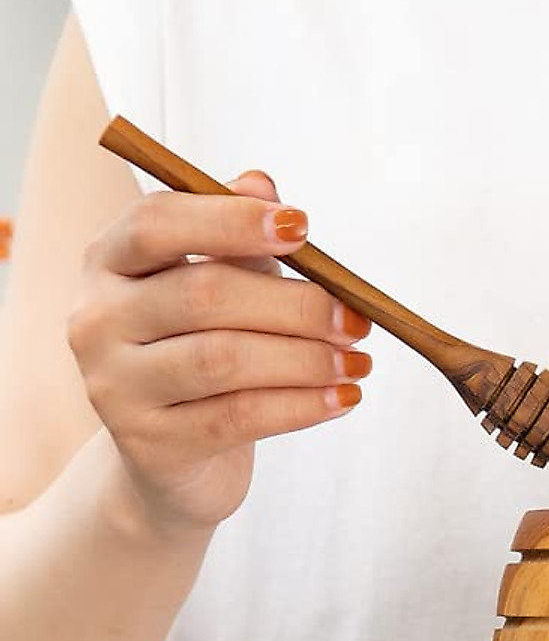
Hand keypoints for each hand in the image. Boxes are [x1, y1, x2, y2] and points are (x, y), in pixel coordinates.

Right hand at [66, 172, 372, 537]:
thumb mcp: (220, 286)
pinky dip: (302, 406)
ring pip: (224, 360)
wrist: (172, 456)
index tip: (303, 228)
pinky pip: (239, 417)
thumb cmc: (202, 353)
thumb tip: (263, 184)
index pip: (157, 222)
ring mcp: (115, 387)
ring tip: (359, 364)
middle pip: (205, 295)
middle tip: (357, 320)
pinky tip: (343, 399)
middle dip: (296, 305)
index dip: (231, 219)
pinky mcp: (151, 445)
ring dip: (307, 360)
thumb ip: (236, 235)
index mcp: (110, 263)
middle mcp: (98, 320)